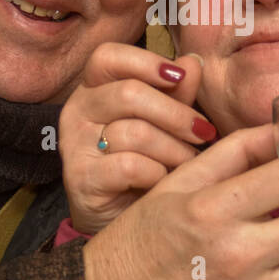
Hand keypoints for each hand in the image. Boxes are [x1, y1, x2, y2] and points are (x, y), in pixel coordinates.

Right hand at [60, 43, 213, 233]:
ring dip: (173, 149)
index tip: (180, 78)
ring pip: (134, 132)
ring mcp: (75, 144)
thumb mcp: (164, 122)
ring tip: (190, 163)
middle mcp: (78, 110)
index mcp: (94, 88)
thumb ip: (177, 92)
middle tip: (203, 132)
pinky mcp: (81, 177)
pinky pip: (130, 166)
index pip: (108, 56)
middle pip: (129, 94)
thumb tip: (194, 62)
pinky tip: (164, 181)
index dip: (146, 62)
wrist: (123, 223)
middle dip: (176, 114)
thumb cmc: (146, 162)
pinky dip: (157, 173)